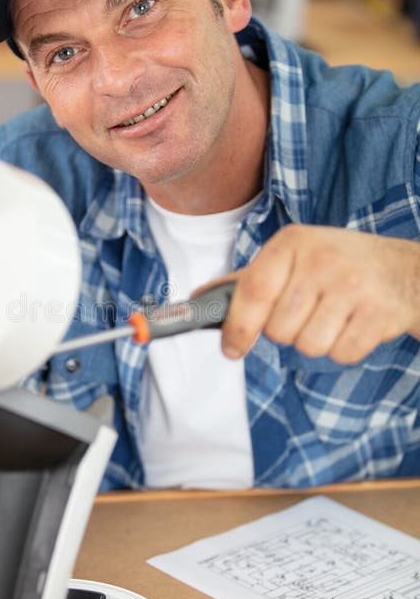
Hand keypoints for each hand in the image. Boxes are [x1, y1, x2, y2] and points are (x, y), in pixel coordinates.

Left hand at [218, 225, 419, 362]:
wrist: (403, 269)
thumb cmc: (337, 263)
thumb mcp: (293, 257)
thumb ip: (247, 281)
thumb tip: (199, 299)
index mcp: (292, 243)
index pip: (253, 292)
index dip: (237, 327)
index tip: (231, 349)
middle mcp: (322, 260)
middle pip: (278, 329)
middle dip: (286, 331)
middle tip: (307, 311)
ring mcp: (353, 286)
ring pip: (308, 346)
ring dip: (316, 341)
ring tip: (332, 316)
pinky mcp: (378, 314)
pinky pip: (340, 355)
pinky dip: (343, 348)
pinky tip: (353, 324)